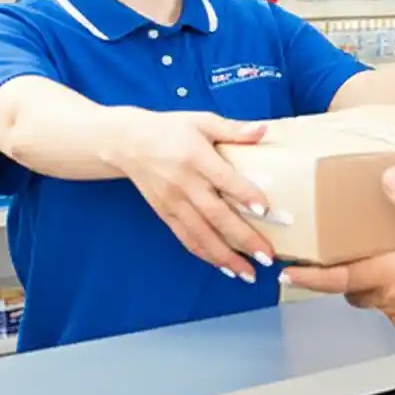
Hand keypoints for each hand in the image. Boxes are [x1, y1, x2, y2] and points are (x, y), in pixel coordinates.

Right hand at [115, 109, 274, 282]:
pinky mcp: (165, 215)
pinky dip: (206, 255)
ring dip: (226, 257)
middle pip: (216, 216)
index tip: (265, 210)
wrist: (126, 143)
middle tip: (268, 257)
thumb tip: (264, 130)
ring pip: (201, 236)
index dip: (245, 195)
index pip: (224, 179)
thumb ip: (234, 129)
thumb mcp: (201, 120)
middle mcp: (184, 184)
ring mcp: (173, 203)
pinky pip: (187, 239)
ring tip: (249, 274)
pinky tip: (225, 267)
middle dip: (243, 239)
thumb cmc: (170, 129)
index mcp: (196, 158)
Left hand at [281, 166, 394, 344]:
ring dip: (378, 284)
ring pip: (378, 299)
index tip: (288, 272)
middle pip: (353, 289)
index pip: (331, 277)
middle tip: (345, 261)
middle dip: (346, 276)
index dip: (307, 275)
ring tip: (394, 263)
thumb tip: (391, 178)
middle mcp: (385, 299)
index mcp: (380, 276)